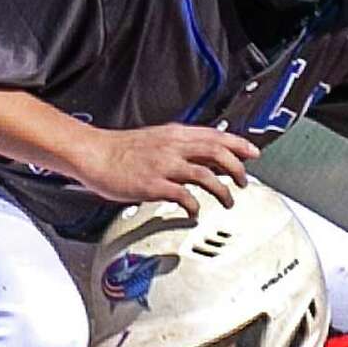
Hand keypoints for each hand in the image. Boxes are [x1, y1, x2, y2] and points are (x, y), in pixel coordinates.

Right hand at [68, 125, 260, 216]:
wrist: (93, 154)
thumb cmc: (122, 150)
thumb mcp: (158, 139)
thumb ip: (182, 146)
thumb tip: (206, 156)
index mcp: (176, 134)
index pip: (216, 135)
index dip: (239, 144)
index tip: (254, 153)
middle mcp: (173, 147)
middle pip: (217, 153)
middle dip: (237, 168)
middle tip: (244, 182)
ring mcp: (164, 165)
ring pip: (206, 175)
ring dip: (222, 190)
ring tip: (227, 201)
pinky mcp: (153, 184)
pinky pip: (183, 196)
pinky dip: (195, 205)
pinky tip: (196, 212)